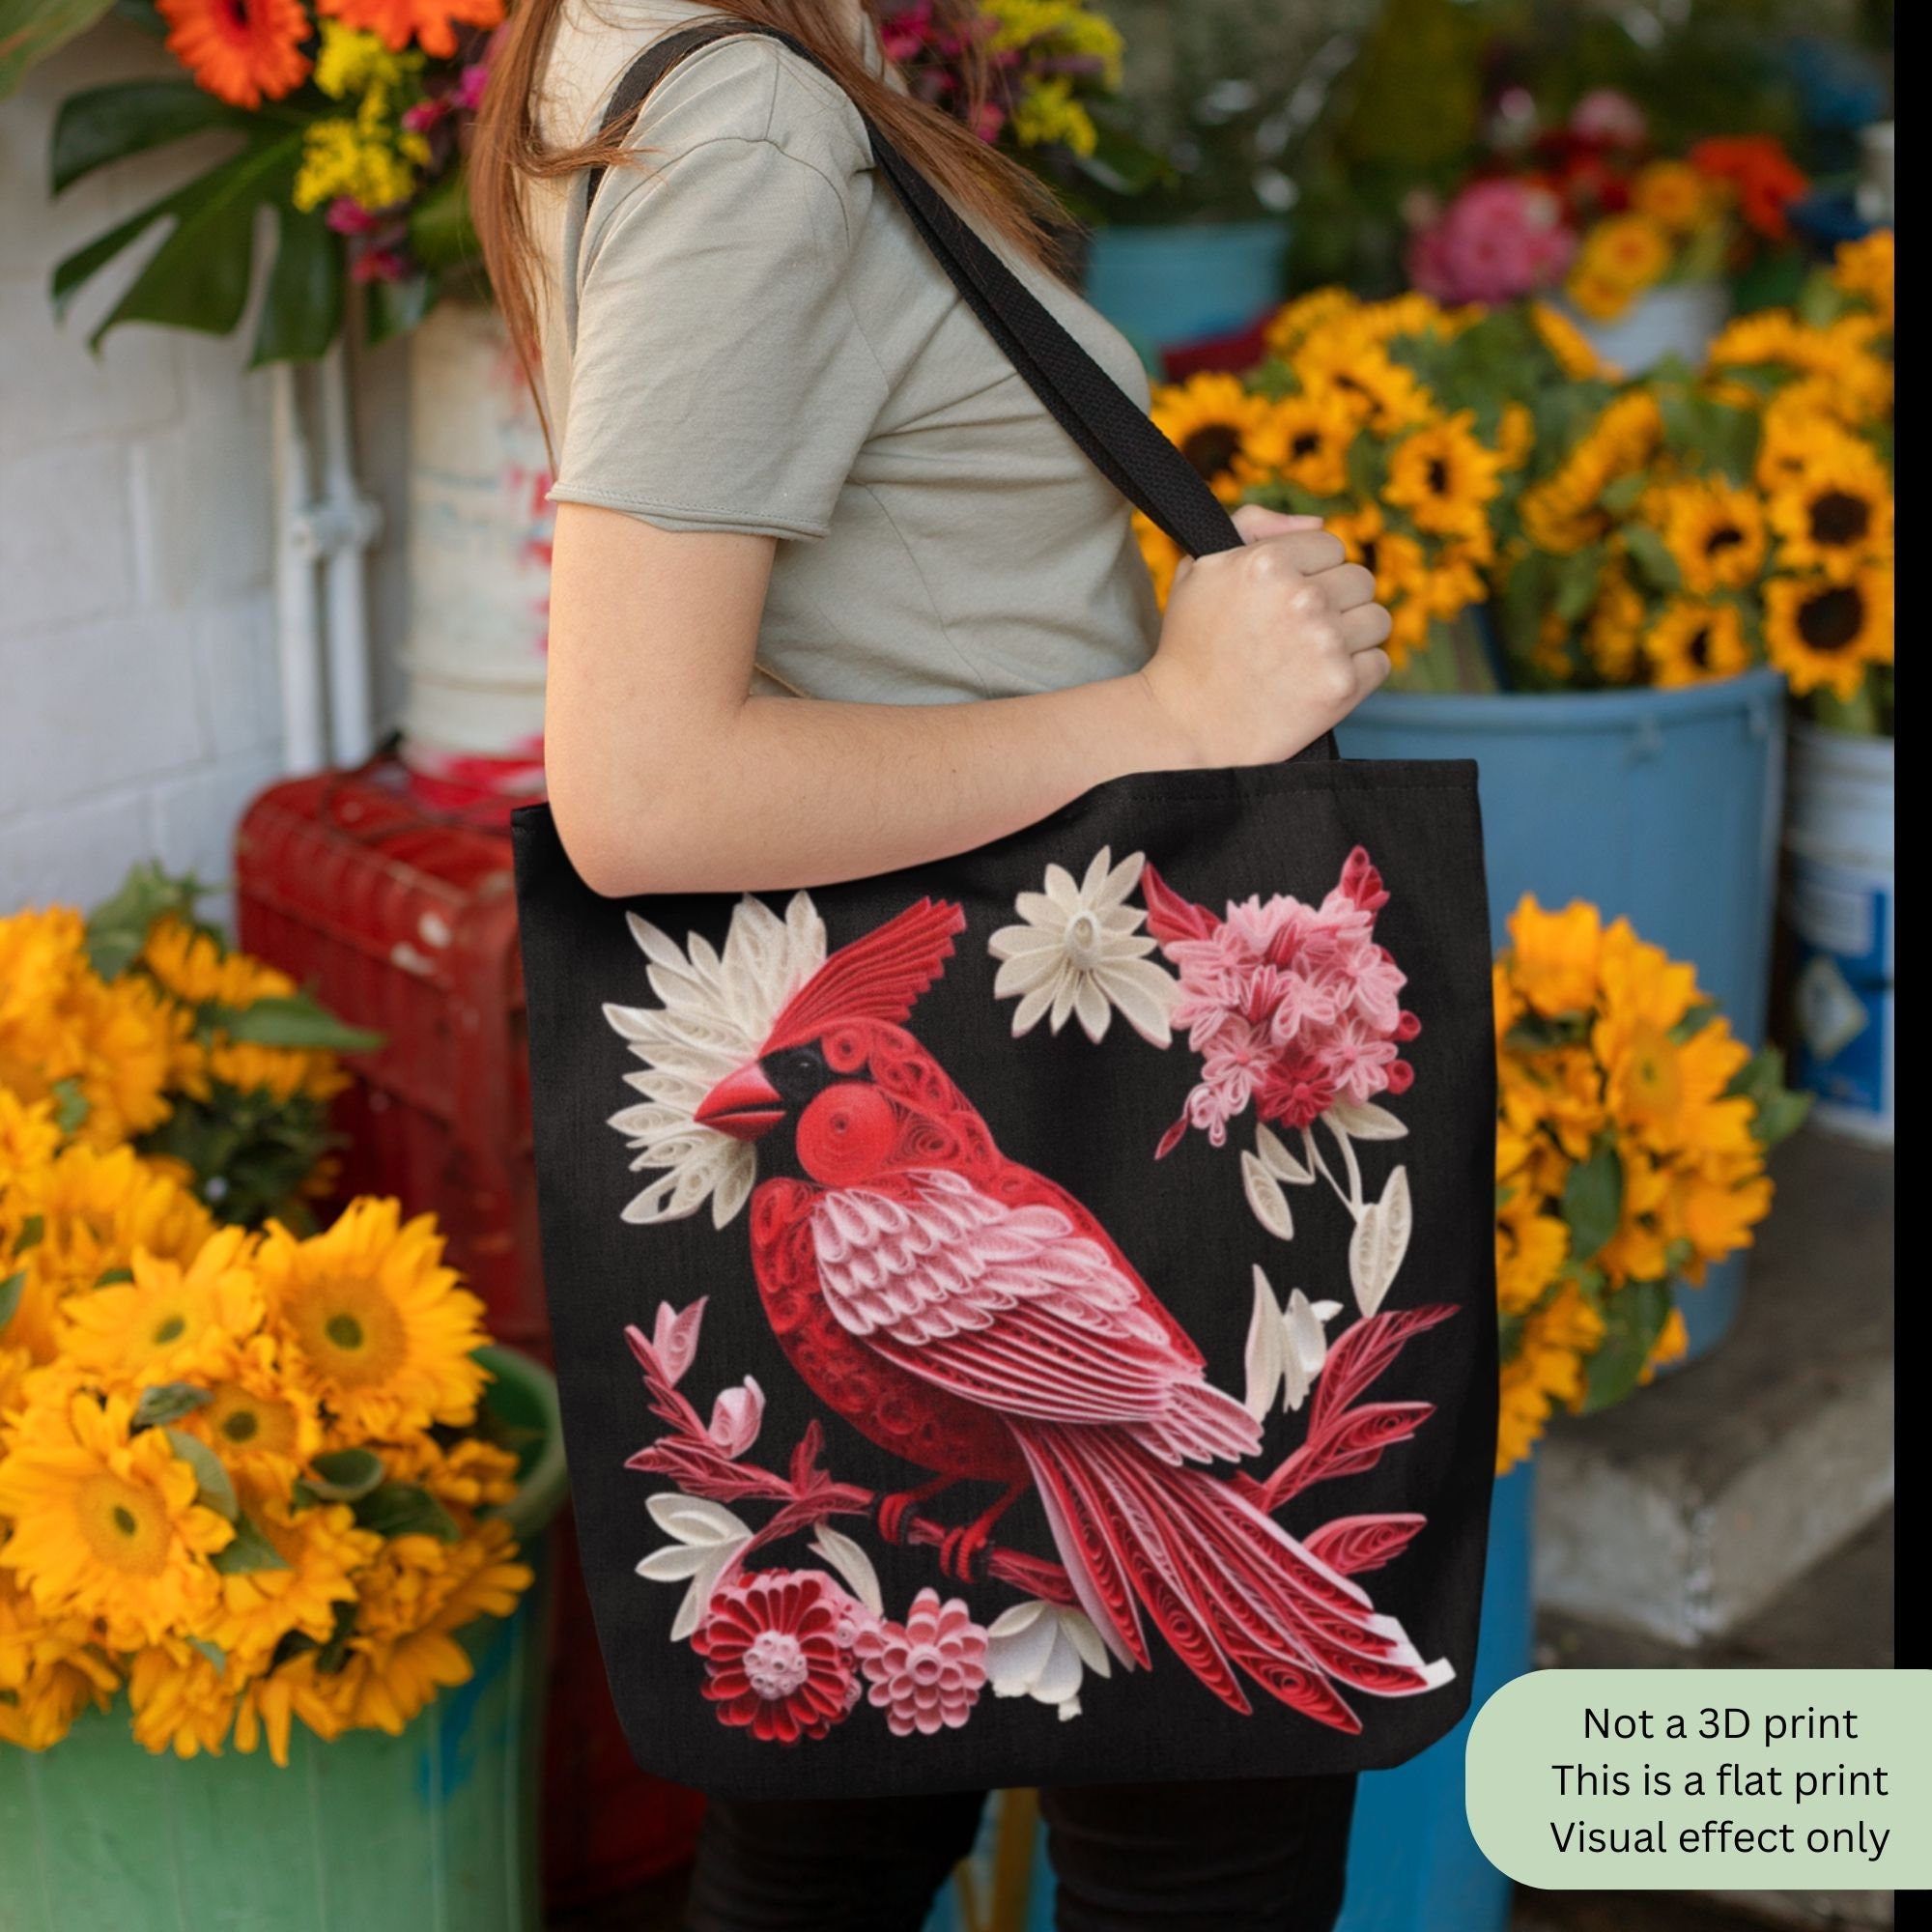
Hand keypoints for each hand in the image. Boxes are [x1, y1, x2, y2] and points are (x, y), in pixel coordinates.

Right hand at [1140, 504, 1392, 767]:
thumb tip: (1316, 523)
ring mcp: (1326, 643)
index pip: (1331, 545)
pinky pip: (1380, 663)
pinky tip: (1320, 680)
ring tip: (1311, 656)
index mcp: (1268, 560)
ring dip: (1352, 636)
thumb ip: (1254, 525)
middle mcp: (1302, 597)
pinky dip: (1357, 673)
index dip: (1310, 571)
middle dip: (1335, 602)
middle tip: (1299, 631)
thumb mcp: (1203, 568)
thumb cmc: (1191, 646)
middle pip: (1360, 580)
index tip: (1287, 599)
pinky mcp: (1342, 686)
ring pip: (1377, 619)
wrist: (1185, 725)